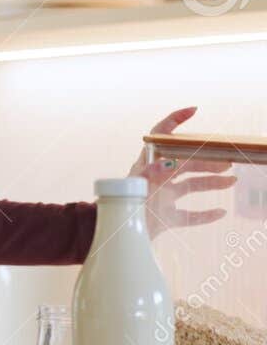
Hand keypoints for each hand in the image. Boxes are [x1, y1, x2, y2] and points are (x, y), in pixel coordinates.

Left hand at [130, 106, 236, 236]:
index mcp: (146, 164)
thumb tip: (170, 163)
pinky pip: (189, 215)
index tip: (193, 110)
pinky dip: (205, 215)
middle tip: (227, 163)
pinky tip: (220, 212)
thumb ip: (151, 173)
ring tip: (231, 181)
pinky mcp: (165, 218)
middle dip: (206, 161)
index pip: (160, 136)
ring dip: (211, 183)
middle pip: (185, 163)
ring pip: (191, 187)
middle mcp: (156, 179)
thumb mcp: (135, 187)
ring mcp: (162, 198)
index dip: (174, 120)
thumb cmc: (121, 208)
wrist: (114, 234)